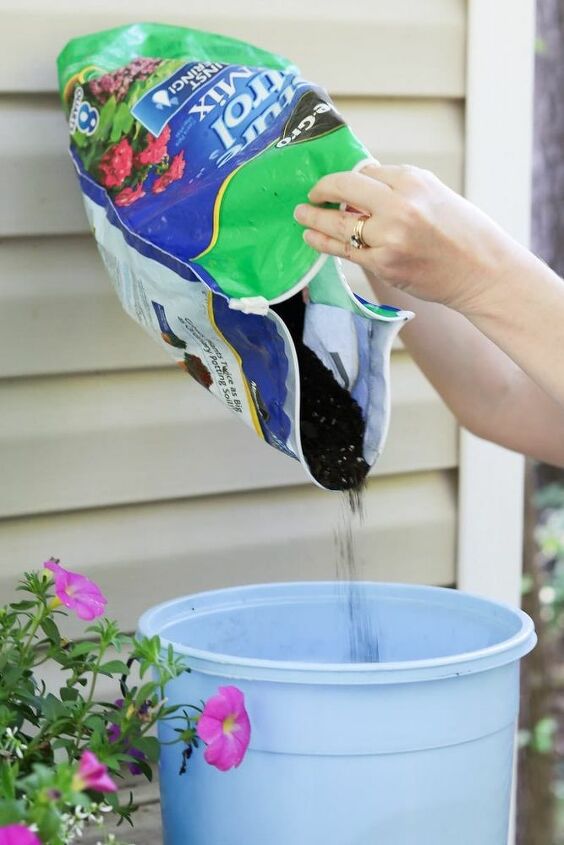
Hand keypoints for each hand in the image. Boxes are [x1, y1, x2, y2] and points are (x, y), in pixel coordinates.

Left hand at [294, 164, 522, 316]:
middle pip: (346, 188)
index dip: (345, 178)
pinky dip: (325, 243)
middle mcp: (400, 204)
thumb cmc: (461, 232)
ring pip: (339, 223)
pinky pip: (345, 251)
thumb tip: (360, 182)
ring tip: (301, 214)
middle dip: (322, 189)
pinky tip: (312, 237)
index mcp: (413, 180)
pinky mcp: (384, 264)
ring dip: (314, 218)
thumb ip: (398, 187)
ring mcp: (389, 236)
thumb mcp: (434, 193)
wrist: (481, 270)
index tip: (333, 184)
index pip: (365, 171)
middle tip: (310, 194)